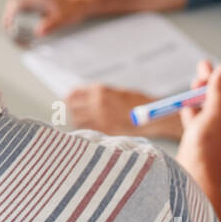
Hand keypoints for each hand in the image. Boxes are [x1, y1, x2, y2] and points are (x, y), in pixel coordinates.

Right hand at [2, 0, 90, 38]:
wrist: (81, 5)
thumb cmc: (73, 10)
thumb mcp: (62, 19)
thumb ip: (50, 25)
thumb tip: (38, 32)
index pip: (18, 3)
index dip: (10, 14)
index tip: (9, 25)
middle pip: (14, 2)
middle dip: (8, 15)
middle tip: (8, 28)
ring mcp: (36, 0)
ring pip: (17, 5)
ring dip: (12, 15)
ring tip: (11, 29)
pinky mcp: (38, 5)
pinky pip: (23, 8)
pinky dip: (18, 16)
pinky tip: (20, 26)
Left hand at [65, 84, 180, 138]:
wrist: (152, 118)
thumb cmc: (136, 103)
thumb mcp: (117, 91)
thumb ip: (99, 94)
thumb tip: (81, 96)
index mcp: (100, 90)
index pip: (74, 93)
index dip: (70, 97)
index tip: (68, 99)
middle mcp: (98, 104)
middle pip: (72, 107)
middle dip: (71, 108)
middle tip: (71, 110)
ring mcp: (100, 119)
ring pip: (78, 119)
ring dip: (77, 118)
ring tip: (82, 118)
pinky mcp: (104, 131)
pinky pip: (87, 129)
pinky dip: (86, 128)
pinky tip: (91, 126)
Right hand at [175, 61, 220, 215]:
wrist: (194, 178)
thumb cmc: (207, 147)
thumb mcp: (214, 113)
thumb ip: (219, 90)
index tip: (212, 66)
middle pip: (219, 97)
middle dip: (209, 82)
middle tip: (200, 67)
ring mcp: (212, 133)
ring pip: (206, 108)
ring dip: (198, 95)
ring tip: (192, 84)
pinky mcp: (199, 140)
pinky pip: (195, 120)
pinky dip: (189, 111)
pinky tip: (183, 106)